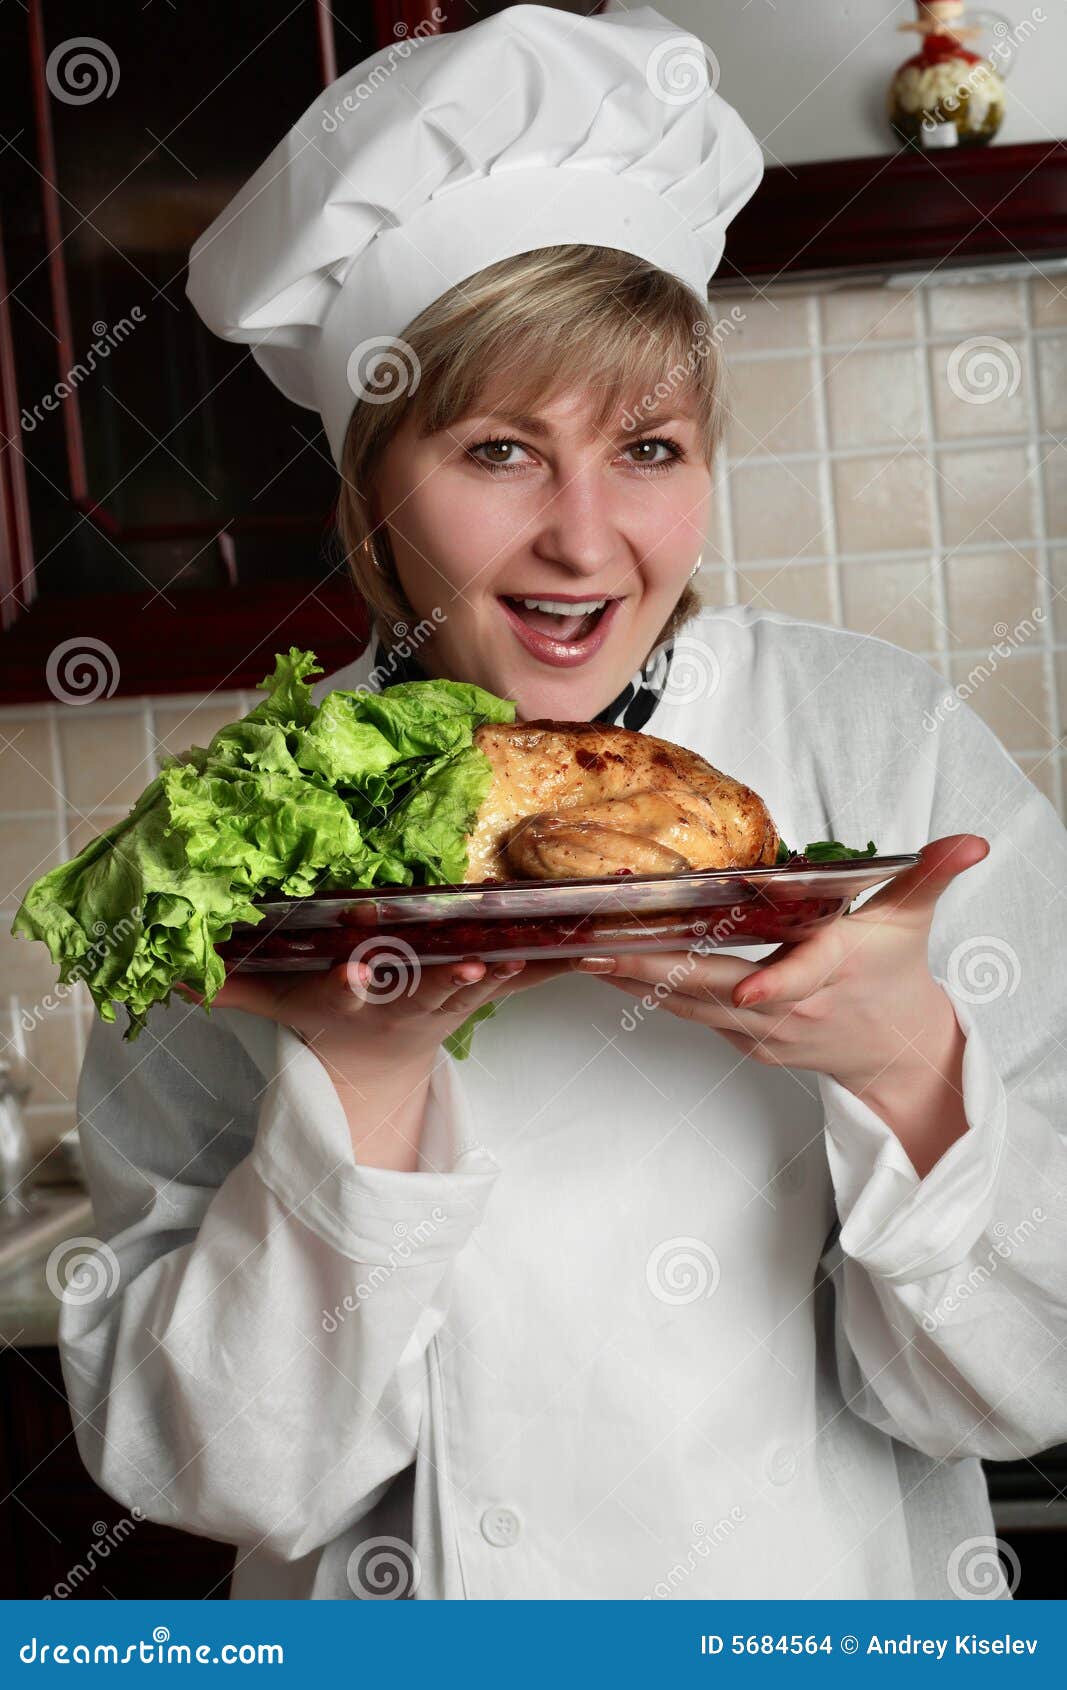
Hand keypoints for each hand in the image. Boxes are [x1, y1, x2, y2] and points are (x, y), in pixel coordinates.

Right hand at [189, 950, 577, 1084]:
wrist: (379, 1065)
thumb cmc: (329, 1014)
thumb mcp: (276, 1004)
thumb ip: (227, 988)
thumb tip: (164, 973)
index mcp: (356, 999)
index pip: (351, 990)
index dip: (354, 983)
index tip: (359, 971)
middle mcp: (407, 1001)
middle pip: (427, 990)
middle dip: (446, 980)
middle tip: (470, 969)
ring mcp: (453, 1001)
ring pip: (488, 984)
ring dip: (521, 969)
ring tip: (554, 951)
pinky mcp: (489, 996)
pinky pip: (532, 979)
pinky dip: (566, 963)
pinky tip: (601, 943)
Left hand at [580, 835, 989, 1168]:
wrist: (893, 1051)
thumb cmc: (895, 973)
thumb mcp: (912, 918)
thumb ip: (930, 874)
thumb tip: (970, 842)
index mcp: (833, 972)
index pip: (805, 977)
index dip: (778, 980)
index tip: (752, 985)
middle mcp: (791, 1009)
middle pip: (718, 992)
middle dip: (657, 971)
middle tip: (601, 947)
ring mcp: (763, 1032)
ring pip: (692, 1006)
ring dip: (637, 981)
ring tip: (584, 953)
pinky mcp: (743, 1043)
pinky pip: (689, 1015)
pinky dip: (650, 993)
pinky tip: (610, 968)